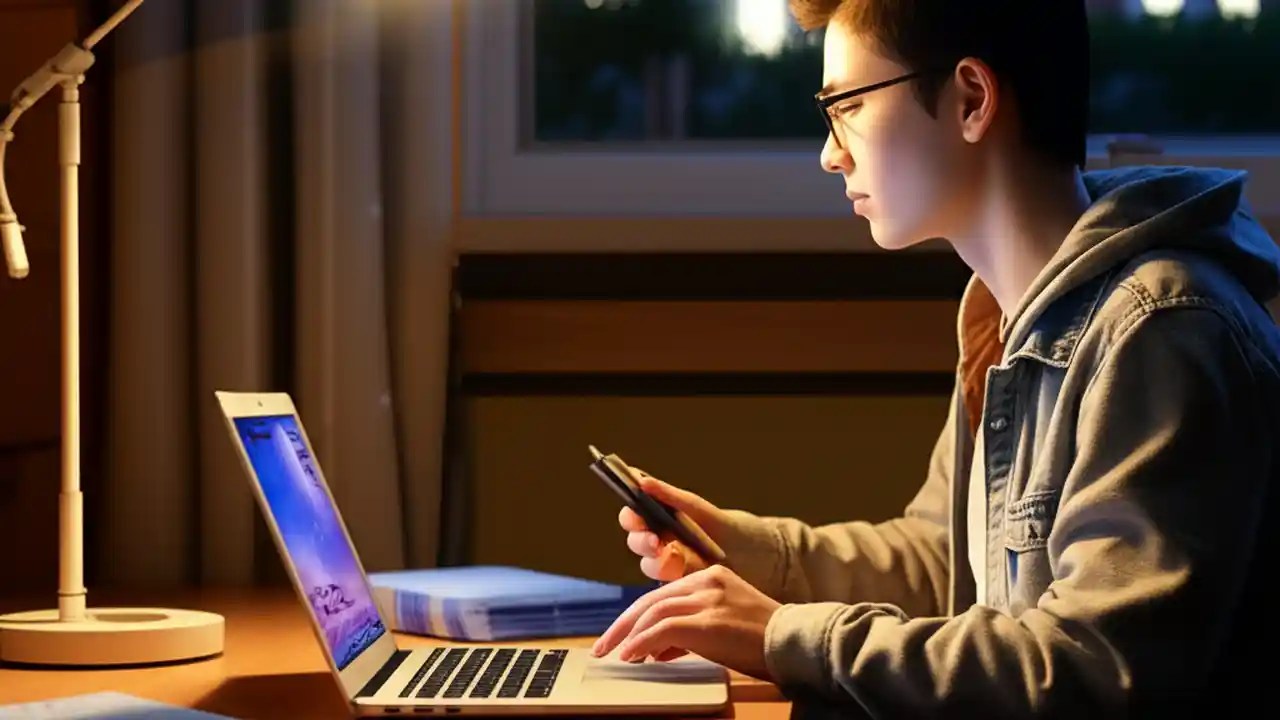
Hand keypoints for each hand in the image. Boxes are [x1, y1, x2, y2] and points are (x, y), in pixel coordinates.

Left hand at [591, 565, 780, 681]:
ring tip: (612, 654)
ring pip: (652, 612)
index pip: (662, 595)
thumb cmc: (764, 640)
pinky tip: (631, 656)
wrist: (795, 642)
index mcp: (711, 577)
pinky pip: (663, 630)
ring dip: (627, 635)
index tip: (622, 635)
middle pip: (651, 600)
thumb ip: (691, 631)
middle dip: (623, 624)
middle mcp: (706, 582)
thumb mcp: (723, 627)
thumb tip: (657, 650)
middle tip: (604, 645)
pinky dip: (642, 642)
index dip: (636, 616)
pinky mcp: (708, 622)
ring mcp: (707, 600)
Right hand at [618, 470, 728, 581]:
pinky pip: (666, 585)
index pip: (631, 518)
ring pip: (649, 565)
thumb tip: (642, 481)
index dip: (630, 518)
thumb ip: (669, 495)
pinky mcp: (676, 584)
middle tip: (654, 542)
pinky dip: (676, 579)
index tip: (637, 519)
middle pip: (636, 542)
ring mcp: (665, 564)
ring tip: (677, 557)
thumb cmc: (716, 523)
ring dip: (659, 562)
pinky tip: (691, 571)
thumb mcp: (695, 507)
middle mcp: (654, 542)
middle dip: (642, 542)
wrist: (745, 550)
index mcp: (653, 519)